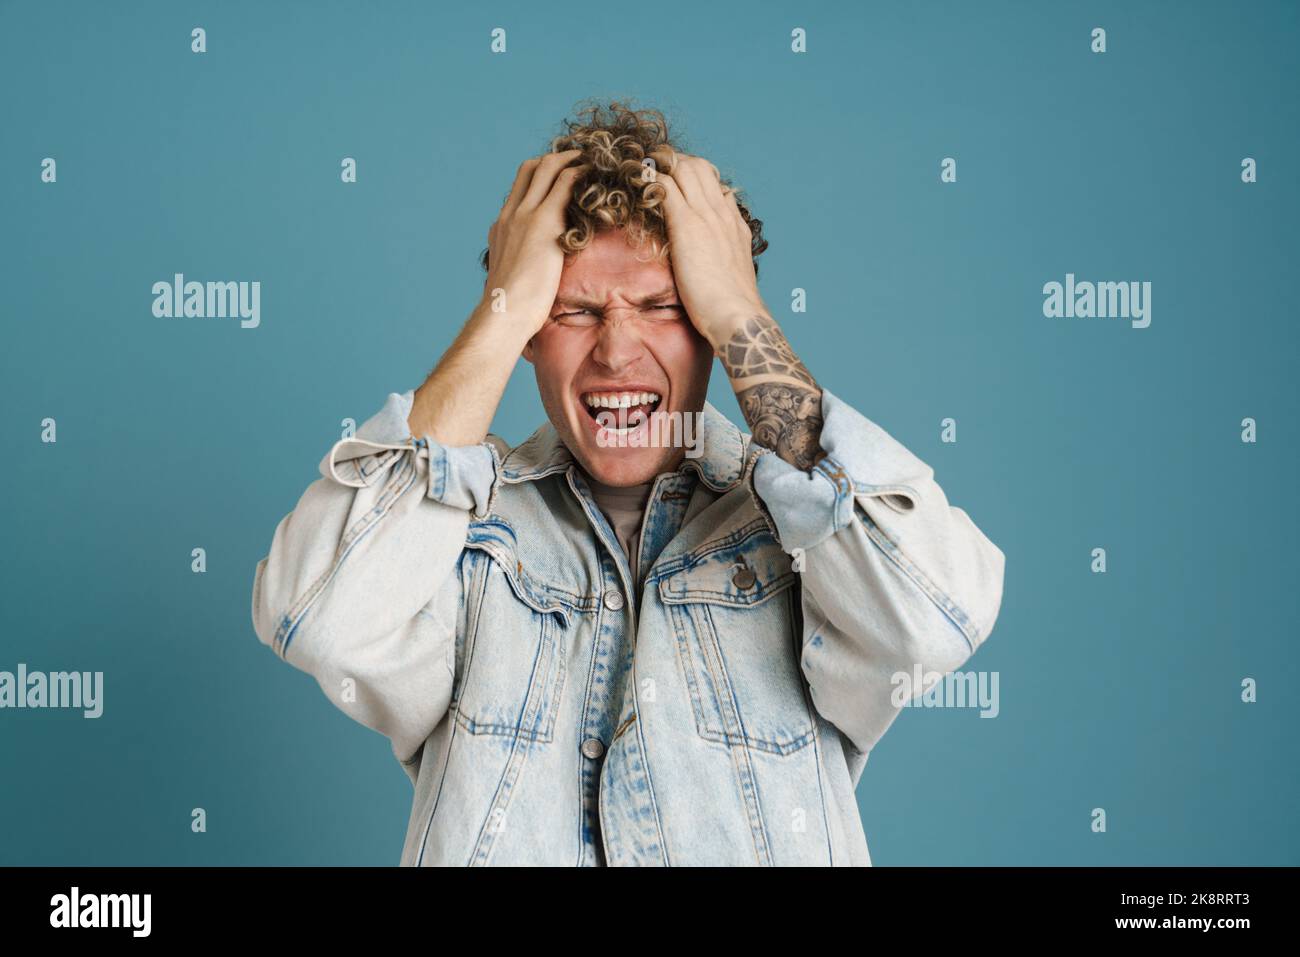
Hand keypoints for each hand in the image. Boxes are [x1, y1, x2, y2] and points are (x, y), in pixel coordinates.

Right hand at [481, 149, 584, 334]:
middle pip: (530, 168)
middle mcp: (510, 214)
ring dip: (571, 159)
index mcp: (501, 227)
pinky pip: (564, 182)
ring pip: (546, 167)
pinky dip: (580, 173)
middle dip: (556, 159)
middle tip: (581, 161)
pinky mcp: (543, 221)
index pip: (520, 188)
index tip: (561, 177)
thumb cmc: (511, 308)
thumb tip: (538, 280)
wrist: (503, 312)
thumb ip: (524, 268)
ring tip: (592, 161)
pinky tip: (597, 175)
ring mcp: (525, 215)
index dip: (541, 176)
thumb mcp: (514, 280)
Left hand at [649, 151, 766, 348]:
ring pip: (684, 168)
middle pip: (700, 167)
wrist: (737, 315)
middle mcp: (721, 212)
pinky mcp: (686, 224)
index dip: (694, 178)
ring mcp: (705, 215)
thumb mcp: (734, 275)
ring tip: (640, 165)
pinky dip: (649, 177)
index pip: (715, 186)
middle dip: (675, 162)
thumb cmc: (732, 306)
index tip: (675, 183)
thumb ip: (725, 259)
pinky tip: (635, 178)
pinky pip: (665, 186)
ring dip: (661, 163)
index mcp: (733, 224)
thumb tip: (717, 258)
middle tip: (653, 167)